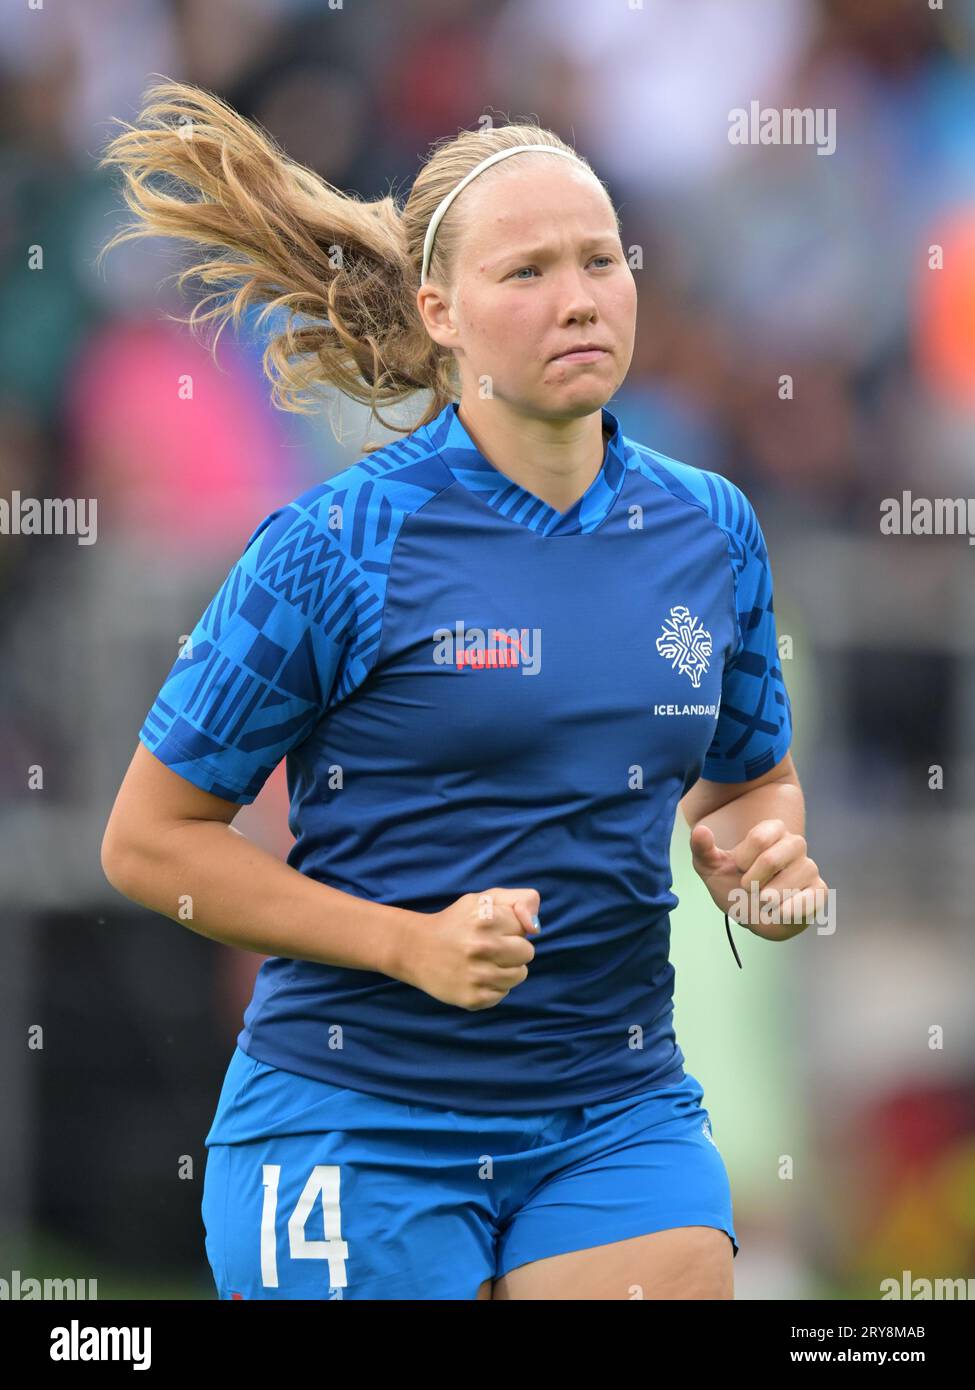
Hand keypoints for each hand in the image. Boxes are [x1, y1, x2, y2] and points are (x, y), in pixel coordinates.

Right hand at [405, 887, 539, 1009]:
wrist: (416, 950)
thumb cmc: (456, 922)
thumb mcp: (485, 899)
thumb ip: (520, 901)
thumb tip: (535, 928)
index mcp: (486, 918)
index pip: (524, 927)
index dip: (510, 927)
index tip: (492, 928)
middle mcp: (482, 947)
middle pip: (527, 953)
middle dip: (513, 948)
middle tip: (490, 946)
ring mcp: (477, 976)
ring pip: (519, 975)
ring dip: (506, 969)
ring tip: (484, 962)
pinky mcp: (474, 998)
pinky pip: (503, 994)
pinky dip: (494, 987)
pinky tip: (476, 977)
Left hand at [689, 818, 827, 940]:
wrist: (749, 915)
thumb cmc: (731, 885)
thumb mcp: (710, 867)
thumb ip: (702, 848)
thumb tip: (701, 830)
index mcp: (772, 831)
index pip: (760, 837)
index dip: (743, 859)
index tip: (739, 868)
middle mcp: (794, 845)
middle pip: (774, 858)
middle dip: (753, 880)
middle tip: (748, 887)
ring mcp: (808, 868)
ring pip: (791, 880)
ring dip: (769, 897)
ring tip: (763, 901)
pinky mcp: (818, 892)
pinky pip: (812, 897)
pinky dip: (793, 908)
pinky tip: (779, 913)